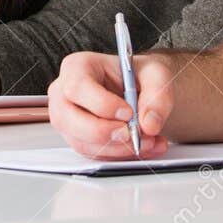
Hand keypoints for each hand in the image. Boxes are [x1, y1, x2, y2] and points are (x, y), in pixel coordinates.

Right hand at [48, 50, 173, 159]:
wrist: (141, 91)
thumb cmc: (139, 76)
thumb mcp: (156, 74)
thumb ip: (157, 95)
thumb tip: (149, 123)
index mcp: (77, 67)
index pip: (77, 87)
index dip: (102, 104)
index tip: (128, 113)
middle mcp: (64, 93)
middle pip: (68, 119)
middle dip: (105, 132)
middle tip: (133, 134)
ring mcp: (67, 119)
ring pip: (81, 142)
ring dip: (118, 148)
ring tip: (148, 141)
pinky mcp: (77, 139)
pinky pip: (93, 154)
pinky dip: (120, 155)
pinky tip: (141, 146)